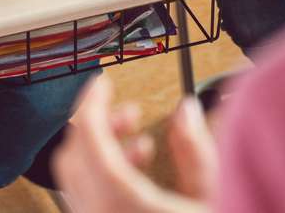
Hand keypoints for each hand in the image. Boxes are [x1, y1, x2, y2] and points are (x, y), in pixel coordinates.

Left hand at [53, 74, 214, 212]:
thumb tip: (186, 111)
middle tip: (127, 112)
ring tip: (140, 143)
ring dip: (100, 152)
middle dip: (97, 126)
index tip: (101, 84)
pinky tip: (136, 174)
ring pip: (74, 178)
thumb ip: (196, 153)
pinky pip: (83, 198)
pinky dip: (100, 176)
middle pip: (72, 156)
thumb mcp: (211, 197)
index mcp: (118, 204)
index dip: (92, 103)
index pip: (88, 139)